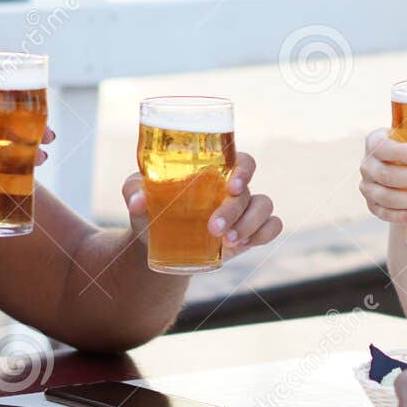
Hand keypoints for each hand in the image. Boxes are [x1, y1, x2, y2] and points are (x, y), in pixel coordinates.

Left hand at [122, 151, 281, 258]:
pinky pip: (273, 227)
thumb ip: (134, 190)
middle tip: (213, 228)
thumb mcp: (138, 196)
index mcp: (214, 172)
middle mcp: (233, 189)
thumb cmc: (151, 208)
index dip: (244, 170)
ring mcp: (244, 211)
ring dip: (249, 225)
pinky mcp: (249, 232)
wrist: (157, 243)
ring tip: (226, 241)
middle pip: (248, 191)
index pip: (241, 161)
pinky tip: (245, 244)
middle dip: (234, 210)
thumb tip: (137, 201)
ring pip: (264, 208)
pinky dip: (264, 234)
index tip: (231, 185)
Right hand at [359, 129, 406, 226]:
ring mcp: (367, 187)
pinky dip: (397, 216)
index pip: (382, 145)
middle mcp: (368, 163)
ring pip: (384, 195)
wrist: (401, 169)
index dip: (399, 150)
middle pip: (386, 173)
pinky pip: (381, 213)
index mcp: (377, 141)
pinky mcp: (373, 205)